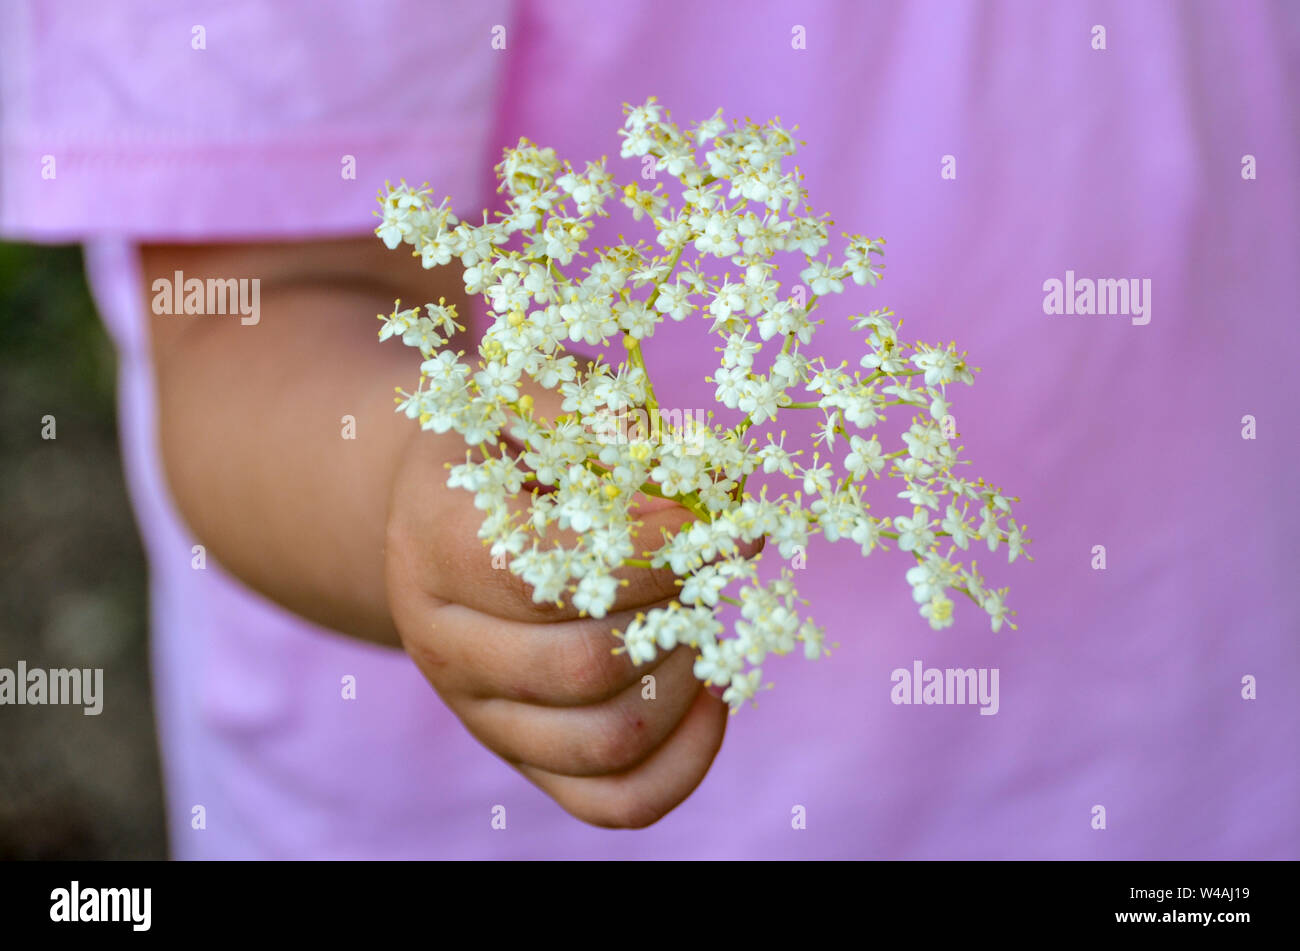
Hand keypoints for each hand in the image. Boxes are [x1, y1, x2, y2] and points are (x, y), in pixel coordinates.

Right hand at [384, 429, 728, 828]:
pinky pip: (614, 804)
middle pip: (583, 667)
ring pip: (607, 742)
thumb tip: (707, 473)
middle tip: (708, 565)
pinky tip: (712, 693)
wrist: (440, 515)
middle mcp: (444, 644)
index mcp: (438, 543)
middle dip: (675, 613)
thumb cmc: (505, 444)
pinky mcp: (523, 757)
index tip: (722, 523)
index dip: (656, 554)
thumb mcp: (532, 394)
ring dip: (684, 680)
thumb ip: (602, 413)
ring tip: (699, 616)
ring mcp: (481, 713)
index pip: (554, 577)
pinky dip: (685, 764)